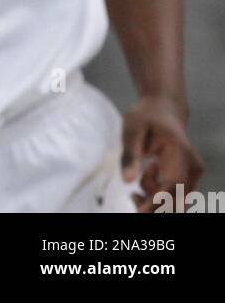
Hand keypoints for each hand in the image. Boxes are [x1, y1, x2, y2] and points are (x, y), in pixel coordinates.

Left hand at [121, 96, 203, 211]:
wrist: (163, 109)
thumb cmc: (146, 117)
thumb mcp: (132, 129)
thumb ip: (130, 154)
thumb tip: (127, 180)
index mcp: (181, 152)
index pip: (173, 186)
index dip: (157, 202)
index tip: (139, 209)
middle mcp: (192, 167)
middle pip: (178, 201)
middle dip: (154, 205)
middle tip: (134, 195)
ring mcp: (193, 175)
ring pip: (176, 203)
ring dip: (155, 200)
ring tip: (141, 176)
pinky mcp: (188, 180)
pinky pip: (175, 198)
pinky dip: (159, 195)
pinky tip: (149, 174)